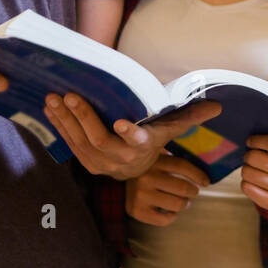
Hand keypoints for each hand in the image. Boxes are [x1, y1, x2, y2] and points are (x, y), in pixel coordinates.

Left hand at [44, 95, 221, 180]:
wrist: (136, 171)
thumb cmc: (153, 141)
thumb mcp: (170, 130)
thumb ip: (189, 117)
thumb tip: (218, 106)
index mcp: (143, 147)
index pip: (137, 140)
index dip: (129, 133)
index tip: (120, 122)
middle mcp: (121, 158)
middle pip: (98, 139)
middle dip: (83, 117)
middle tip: (70, 95)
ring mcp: (101, 163)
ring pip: (79, 142)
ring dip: (65, 120)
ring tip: (54, 98)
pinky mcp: (86, 163)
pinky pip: (70, 144)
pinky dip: (59, 126)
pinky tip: (50, 109)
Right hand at [125, 154, 209, 225]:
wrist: (121, 178)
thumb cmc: (148, 168)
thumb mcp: (159, 157)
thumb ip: (175, 159)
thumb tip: (203, 166)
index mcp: (154, 161)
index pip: (182, 166)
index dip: (198, 175)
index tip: (207, 182)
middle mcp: (146, 177)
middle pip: (182, 188)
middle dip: (193, 192)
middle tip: (192, 192)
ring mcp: (140, 195)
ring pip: (176, 204)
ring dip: (184, 204)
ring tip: (182, 201)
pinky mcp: (136, 210)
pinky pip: (164, 220)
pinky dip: (171, 217)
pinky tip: (170, 211)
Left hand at [240, 135, 267, 210]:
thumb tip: (250, 127)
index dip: (256, 140)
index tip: (249, 141)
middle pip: (256, 158)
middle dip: (248, 155)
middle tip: (249, 156)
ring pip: (249, 173)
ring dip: (246, 169)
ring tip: (252, 168)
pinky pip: (247, 187)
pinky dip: (245, 183)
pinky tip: (253, 181)